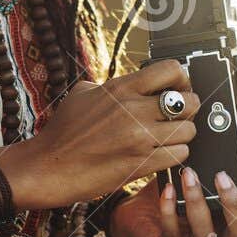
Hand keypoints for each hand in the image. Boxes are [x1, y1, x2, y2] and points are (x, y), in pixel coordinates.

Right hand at [0, 61, 197, 209]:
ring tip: (168, 139)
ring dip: (182, 137)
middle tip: (178, 118)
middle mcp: (134, 110)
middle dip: (188, 111)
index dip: (182, 80)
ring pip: (189, 131)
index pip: (172, 70)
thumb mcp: (82, 94)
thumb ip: (111, 86)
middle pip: (189, 102)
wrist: (47, 167)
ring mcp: (139, 138)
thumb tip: (130, 83)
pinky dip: (174, 156)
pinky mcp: (141, 164)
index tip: (178, 88)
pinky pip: (179, 156)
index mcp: (121, 88)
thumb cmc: (61, 133)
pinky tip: (161, 156)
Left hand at [107, 171, 236, 236]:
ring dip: (198, 203)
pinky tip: (167, 190)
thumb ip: (210, 168)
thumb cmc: (170, 195)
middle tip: (222, 177)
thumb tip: (222, 137)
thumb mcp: (194, 179)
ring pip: (205, 233)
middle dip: (233, 203)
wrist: (135, 217)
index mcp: (230, 220)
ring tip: (189, 175)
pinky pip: (173, 233)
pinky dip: (170, 210)